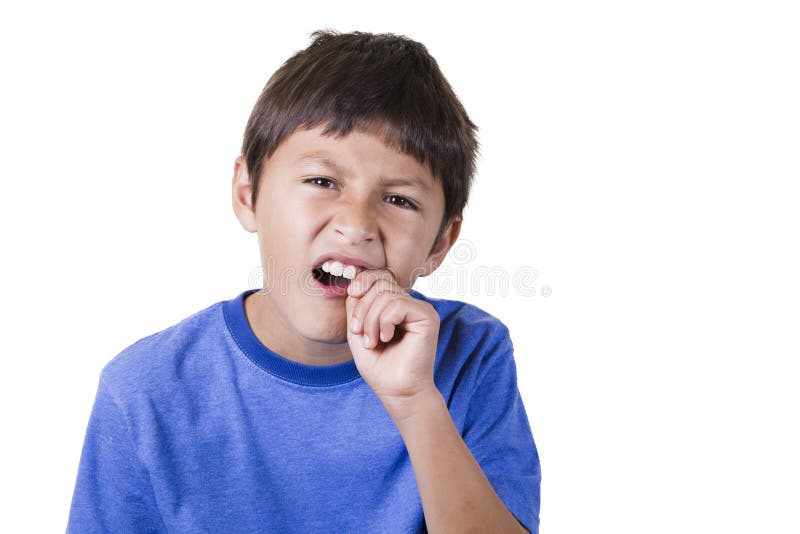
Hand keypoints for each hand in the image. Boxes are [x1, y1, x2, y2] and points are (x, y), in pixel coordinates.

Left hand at [345, 269, 439, 407]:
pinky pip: (398, 304)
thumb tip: (355, 284)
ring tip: (372, 341)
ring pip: (387, 294)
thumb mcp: (358, 330)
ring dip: (371, 319)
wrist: (396, 391)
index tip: (351, 294)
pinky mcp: (428, 316)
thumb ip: (356, 305)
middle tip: (360, 333)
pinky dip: (384, 321)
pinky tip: (386, 338)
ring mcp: (420, 309)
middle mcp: (410, 304)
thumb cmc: (379, 365)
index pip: (379, 276)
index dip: (362, 280)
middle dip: (362, 308)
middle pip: (380, 283)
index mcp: (395, 305)